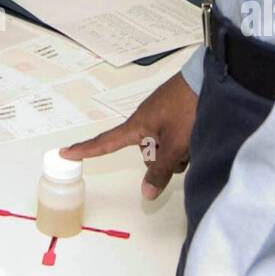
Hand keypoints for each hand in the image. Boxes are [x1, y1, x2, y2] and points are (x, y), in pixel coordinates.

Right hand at [60, 71, 197, 199]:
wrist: (208, 81)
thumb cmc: (187, 109)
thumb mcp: (174, 144)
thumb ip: (160, 170)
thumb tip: (146, 194)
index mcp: (137, 126)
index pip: (106, 142)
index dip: (86, 150)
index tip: (66, 152)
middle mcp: (145, 123)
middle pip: (146, 155)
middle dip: (164, 160)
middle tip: (182, 149)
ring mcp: (160, 119)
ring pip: (163, 150)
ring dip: (177, 152)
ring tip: (192, 140)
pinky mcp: (174, 117)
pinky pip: (173, 140)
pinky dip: (184, 144)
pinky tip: (196, 136)